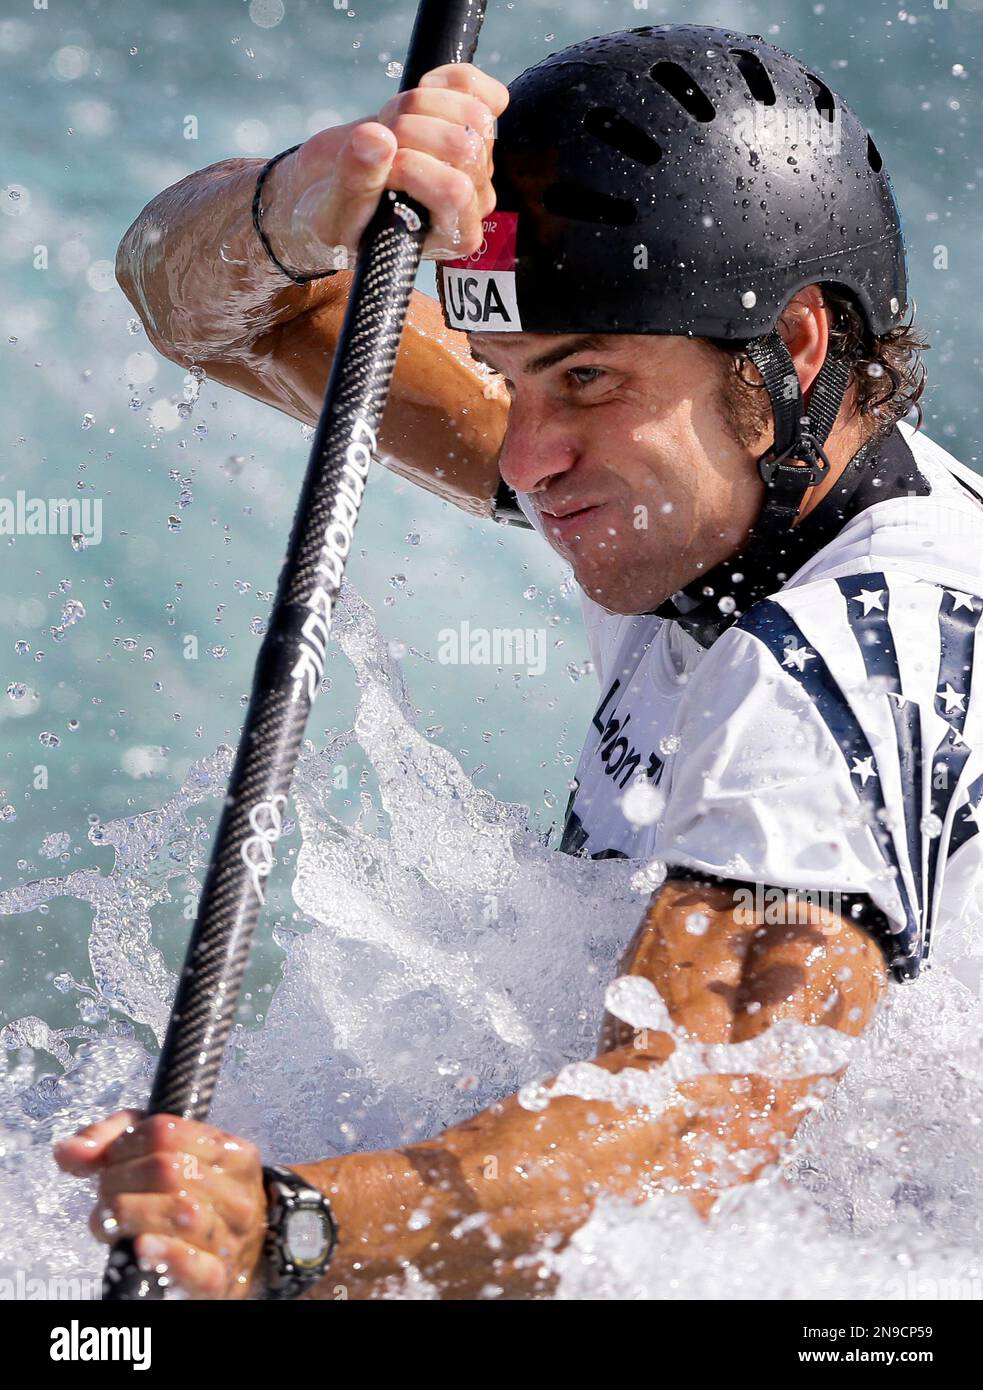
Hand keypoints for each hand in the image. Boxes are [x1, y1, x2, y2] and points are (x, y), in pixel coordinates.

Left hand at [54, 1110, 267, 1299]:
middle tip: (104, 1197)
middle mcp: (237, 1190)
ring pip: (179, 1214)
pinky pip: (196, 1265)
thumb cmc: (194, 1195)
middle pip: (167, 1170)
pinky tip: (140, 1247)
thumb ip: (114, 1140)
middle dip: (118, 1183)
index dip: (122, 1146)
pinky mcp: (220, 1279)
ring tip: (108, 1223)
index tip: (108, 1163)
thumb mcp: (167, 1154)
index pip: (165, 1131)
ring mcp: (232, 1235)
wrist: (243, 1253)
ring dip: (129, 1215)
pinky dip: (165, 1253)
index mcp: (230, 1151)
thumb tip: (68, 1152)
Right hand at [260, 62, 508, 273]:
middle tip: (378, 138)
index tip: (381, 167)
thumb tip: (377, 139)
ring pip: (473, 113)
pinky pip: (490, 93)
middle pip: (464, 145)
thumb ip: (356, 182)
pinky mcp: (473, 127)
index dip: (412, 167)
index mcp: (451, 236)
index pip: (455, 191)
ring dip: (421, 104)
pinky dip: (454, 80)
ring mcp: (478, 162)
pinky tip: (425, 88)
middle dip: (409, 130)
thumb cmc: (339, 214)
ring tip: (390, 121)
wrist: (335, 187)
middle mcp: (473, 201)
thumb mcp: (336, 212)